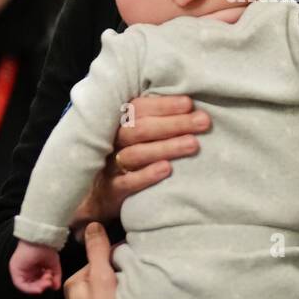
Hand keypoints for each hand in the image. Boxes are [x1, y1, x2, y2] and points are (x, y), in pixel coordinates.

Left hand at [9, 240, 62, 292]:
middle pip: (32, 284)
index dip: (44, 284)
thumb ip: (55, 276)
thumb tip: (56, 287)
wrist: (42, 238)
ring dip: (37, 287)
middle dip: (42, 286)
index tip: (51, 283)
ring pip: (26, 286)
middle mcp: (25, 269)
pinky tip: (39, 288)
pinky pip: (20, 284)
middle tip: (49, 283)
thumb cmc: (47, 247)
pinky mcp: (15, 270)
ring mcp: (19, 270)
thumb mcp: (53, 264)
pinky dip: (30, 288)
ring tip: (47, 282)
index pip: (37, 281)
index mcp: (33, 267)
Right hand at [68, 95, 211, 235]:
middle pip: (140, 129)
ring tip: (193, 144)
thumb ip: (153, 117)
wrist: (97, 195)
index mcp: (117, 122)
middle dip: (174, 124)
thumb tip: (191, 104)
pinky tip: (167, 169)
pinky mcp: (111, 191)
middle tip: (202, 122)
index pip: (138, 107)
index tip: (189, 103)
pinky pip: (127, 182)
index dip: (163, 105)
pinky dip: (147, 175)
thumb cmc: (125, 155)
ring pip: (136, 154)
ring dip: (166, 147)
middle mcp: (112, 141)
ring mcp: (109, 166)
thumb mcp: (134, 132)